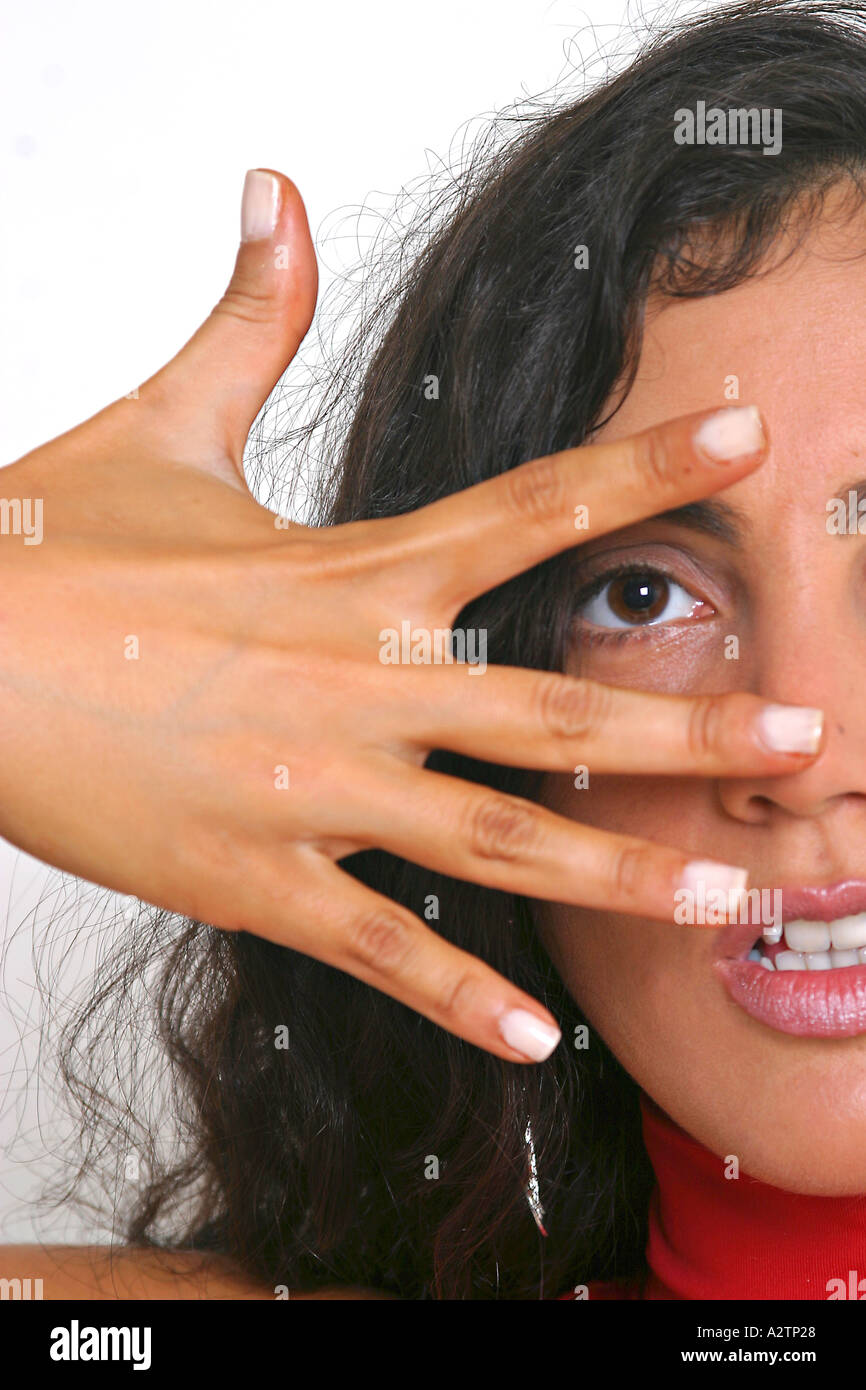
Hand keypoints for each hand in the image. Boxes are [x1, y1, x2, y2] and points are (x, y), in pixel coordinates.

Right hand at [0, 170, 821, 1061]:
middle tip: (805, 736)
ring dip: (623, 873)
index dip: (644, 465)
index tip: (744, 436)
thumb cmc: (51, 550)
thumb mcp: (164, 423)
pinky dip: (458, 999)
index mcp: (348, 572)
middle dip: (687, 724)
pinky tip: (535, 1040)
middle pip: (553, 707)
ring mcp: (309, 790)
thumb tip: (272, 193)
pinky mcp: (254, 879)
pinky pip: (377, 950)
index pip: (527, 507)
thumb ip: (246, 319)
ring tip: (729, 894)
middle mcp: (353, 683)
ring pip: (497, 842)